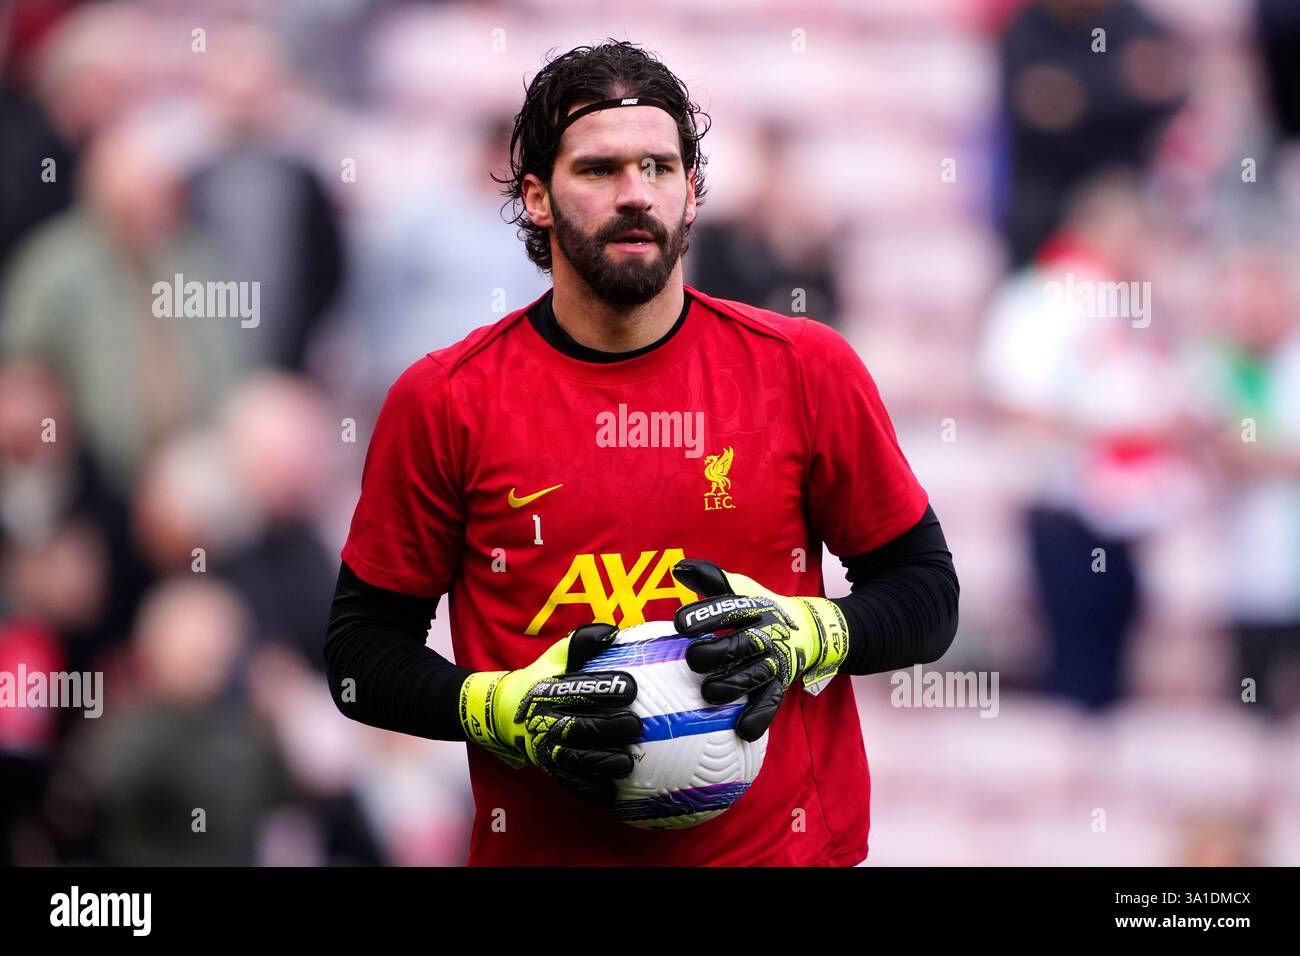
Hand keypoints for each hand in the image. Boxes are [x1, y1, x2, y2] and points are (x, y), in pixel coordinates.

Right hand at [458, 623, 641, 804]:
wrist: (501, 712)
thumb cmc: (539, 679)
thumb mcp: (554, 656)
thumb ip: (582, 641)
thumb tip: (612, 631)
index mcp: (548, 690)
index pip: (579, 688)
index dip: (606, 688)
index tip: (631, 688)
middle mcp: (545, 720)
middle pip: (580, 726)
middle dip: (609, 727)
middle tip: (635, 725)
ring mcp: (546, 747)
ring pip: (576, 759)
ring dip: (602, 762)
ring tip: (627, 762)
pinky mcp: (548, 767)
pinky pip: (569, 782)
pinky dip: (589, 789)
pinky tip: (610, 791)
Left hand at [671, 559, 848, 741]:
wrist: (810, 630)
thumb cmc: (761, 609)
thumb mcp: (741, 590)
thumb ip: (711, 579)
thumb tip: (678, 567)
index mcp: (754, 608)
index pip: (729, 608)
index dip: (704, 616)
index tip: (679, 623)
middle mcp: (766, 635)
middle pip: (740, 645)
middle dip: (714, 653)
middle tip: (692, 658)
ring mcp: (775, 662)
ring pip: (753, 676)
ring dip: (730, 686)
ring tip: (708, 692)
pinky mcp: (780, 686)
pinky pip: (770, 703)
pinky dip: (758, 717)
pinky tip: (743, 729)